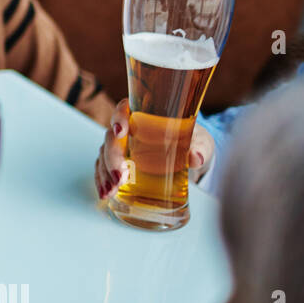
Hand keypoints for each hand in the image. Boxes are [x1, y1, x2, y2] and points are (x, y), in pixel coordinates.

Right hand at [94, 98, 214, 199]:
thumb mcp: (201, 142)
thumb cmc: (193, 142)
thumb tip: (195, 157)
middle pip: (111, 138)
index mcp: (144, 116)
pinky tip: (105, 193)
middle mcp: (128, 130)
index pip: (124, 109)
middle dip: (112, 158)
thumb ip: (200, 147)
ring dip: (104, 173)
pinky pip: (104, 169)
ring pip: (104, 155)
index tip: (121, 131)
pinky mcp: (119, 163)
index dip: (118, 117)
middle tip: (120, 177)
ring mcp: (121, 147)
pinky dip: (102, 181)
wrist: (189, 158)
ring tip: (110, 191)